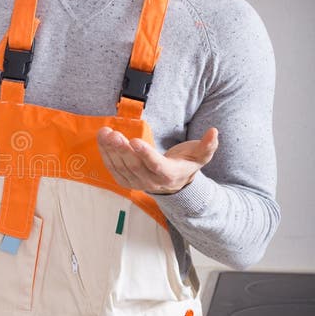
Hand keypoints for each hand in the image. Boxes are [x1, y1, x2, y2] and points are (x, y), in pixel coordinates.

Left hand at [97, 127, 218, 193]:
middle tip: (114, 134)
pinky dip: (106, 154)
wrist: (173, 183)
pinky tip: (102, 139)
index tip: (135, 141)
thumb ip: (208, 145)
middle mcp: (151, 181)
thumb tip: (214, 132)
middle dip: (122, 149)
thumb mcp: (200, 156)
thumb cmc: (185, 164)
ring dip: (110, 150)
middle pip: (134, 166)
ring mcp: (137, 183)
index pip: (156, 165)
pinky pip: (113, 169)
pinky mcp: (125, 181)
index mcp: (169, 175)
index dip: (145, 154)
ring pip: (121, 167)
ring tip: (105, 133)